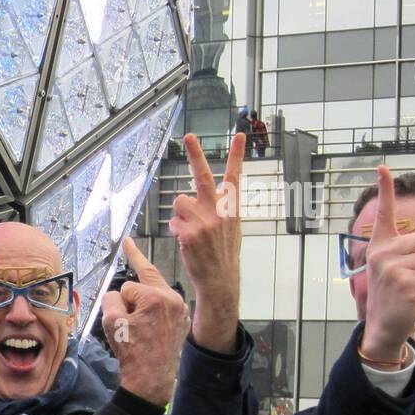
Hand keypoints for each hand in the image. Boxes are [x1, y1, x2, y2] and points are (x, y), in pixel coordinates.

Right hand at [102, 242, 190, 405]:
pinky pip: (165, 306)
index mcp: (155, 297)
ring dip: (145, 299)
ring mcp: (180, 310)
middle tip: (129, 242)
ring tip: (138, 316)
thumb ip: (111, 299)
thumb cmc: (132, 351)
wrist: (151, 377)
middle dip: (136, 266)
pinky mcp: (182, 320)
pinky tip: (149, 321)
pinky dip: (156, 310)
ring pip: (155, 294)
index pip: (128, 287)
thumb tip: (118, 295)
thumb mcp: (111, 322)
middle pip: (146, 281)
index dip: (119, 300)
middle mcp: (172, 299)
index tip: (125, 244)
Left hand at [169, 133, 242, 352]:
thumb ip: (221, 208)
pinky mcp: (189, 232)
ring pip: (179, 202)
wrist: (220, 279)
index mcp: (231, 209)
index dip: (237, 155)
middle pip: (202, 176)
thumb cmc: (223, 254)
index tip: (240, 135)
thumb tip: (208, 194)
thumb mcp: (231, 228)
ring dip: (180, 214)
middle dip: (195, 154)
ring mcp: (204, 221)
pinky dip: (177, 229)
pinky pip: (174, 221)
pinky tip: (186, 242)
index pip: (234, 177)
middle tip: (189, 136)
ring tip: (190, 231)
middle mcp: (219, 211)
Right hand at [360, 164, 414, 362]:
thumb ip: (411, 253)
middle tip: (414, 278)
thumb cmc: (395, 296)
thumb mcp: (397, 270)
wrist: (384, 326)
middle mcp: (381, 253)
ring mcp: (390, 267)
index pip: (385, 213)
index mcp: (379, 247)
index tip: (382, 168)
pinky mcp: (403, 282)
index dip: (386, 189)